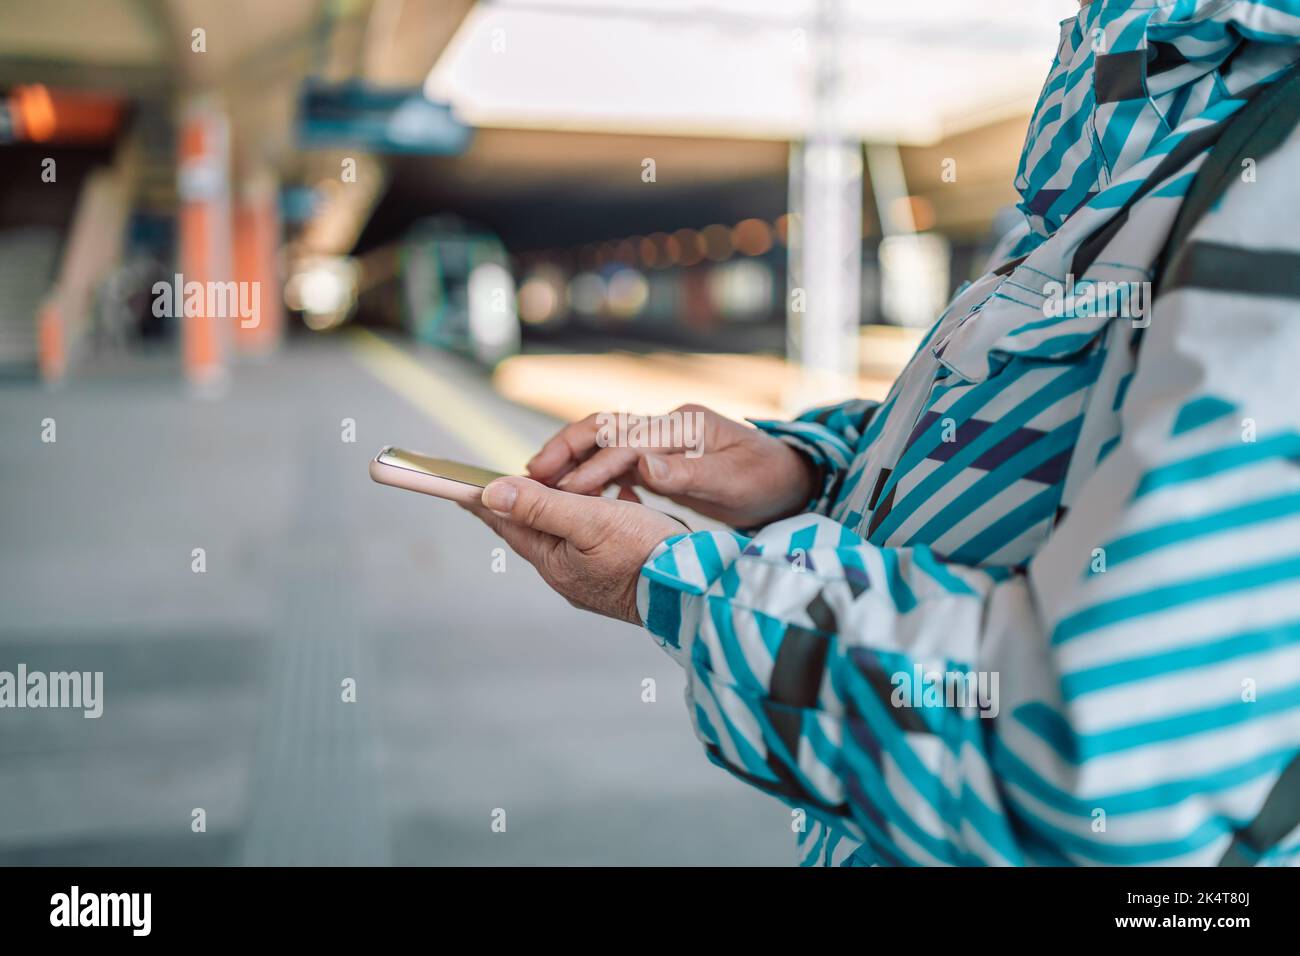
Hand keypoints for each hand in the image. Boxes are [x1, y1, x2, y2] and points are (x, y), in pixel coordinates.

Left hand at [464, 476, 685, 623]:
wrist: (693, 589)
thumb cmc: (645, 553)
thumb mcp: (590, 520)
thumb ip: (540, 505)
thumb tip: (492, 493)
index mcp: (554, 560)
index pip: (509, 523)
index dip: (486, 502)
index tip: (461, 488)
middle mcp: (568, 573)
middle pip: (534, 530)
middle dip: (519, 505)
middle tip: (498, 486)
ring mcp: (593, 576)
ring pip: (565, 535)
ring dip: (555, 510)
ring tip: (546, 491)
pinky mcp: (618, 574)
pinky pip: (593, 540)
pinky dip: (590, 517)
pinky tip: (607, 504)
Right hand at [526, 404, 820, 527]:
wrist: (791, 478)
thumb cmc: (768, 480)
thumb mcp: (735, 483)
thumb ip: (689, 474)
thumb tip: (643, 465)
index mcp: (685, 427)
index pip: (625, 441)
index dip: (592, 466)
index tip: (564, 491)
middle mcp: (668, 426)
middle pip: (604, 427)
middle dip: (565, 448)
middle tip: (530, 475)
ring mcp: (663, 439)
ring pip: (604, 440)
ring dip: (571, 457)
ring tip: (540, 483)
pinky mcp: (661, 455)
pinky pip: (616, 457)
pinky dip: (591, 471)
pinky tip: (577, 494)